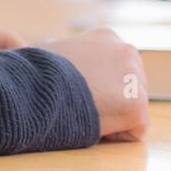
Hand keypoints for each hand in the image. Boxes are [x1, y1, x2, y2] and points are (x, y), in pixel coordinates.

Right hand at [35, 27, 149, 140]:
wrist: (37, 88)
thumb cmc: (33, 72)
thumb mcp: (46, 52)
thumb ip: (60, 54)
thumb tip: (32, 56)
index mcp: (104, 36)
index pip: (110, 68)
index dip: (92, 84)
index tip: (72, 91)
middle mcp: (126, 50)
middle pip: (125, 86)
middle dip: (106, 98)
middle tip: (78, 104)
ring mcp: (135, 78)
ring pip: (130, 108)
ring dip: (109, 115)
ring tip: (82, 112)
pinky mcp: (138, 105)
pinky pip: (132, 130)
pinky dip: (113, 134)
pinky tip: (92, 124)